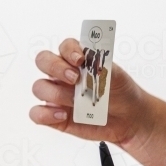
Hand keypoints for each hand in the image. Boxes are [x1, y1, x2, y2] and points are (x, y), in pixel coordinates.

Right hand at [30, 38, 148, 147]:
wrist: (128, 118)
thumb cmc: (119, 92)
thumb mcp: (117, 76)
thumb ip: (103, 66)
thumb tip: (92, 60)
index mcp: (76, 60)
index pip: (64, 47)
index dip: (69, 51)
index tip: (81, 59)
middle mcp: (61, 75)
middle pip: (43, 61)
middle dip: (55, 67)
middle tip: (75, 78)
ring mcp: (56, 95)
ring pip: (39, 87)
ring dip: (57, 93)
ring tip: (77, 101)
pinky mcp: (54, 116)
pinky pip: (37, 113)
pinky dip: (46, 114)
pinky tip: (63, 115)